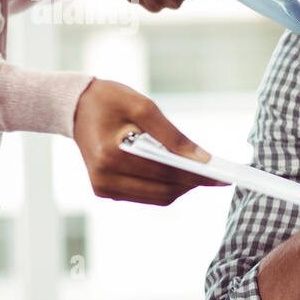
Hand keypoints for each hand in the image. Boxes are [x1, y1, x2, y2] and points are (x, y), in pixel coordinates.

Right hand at [73, 79, 221, 203]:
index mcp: (111, 156)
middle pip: (164, 190)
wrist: (75, 107)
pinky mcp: (105, 191)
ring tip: (202, 173)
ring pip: (158, 198)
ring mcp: (104, 188)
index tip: (223, 176)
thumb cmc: (110, 101)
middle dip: (193, 183)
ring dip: (182, 187)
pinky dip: (166, 186)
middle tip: (218, 175)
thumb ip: (174, 136)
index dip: (197, 175)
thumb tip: (203, 160)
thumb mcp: (144, 107)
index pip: (165, 172)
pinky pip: (146, 195)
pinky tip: (179, 173)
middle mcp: (105, 178)